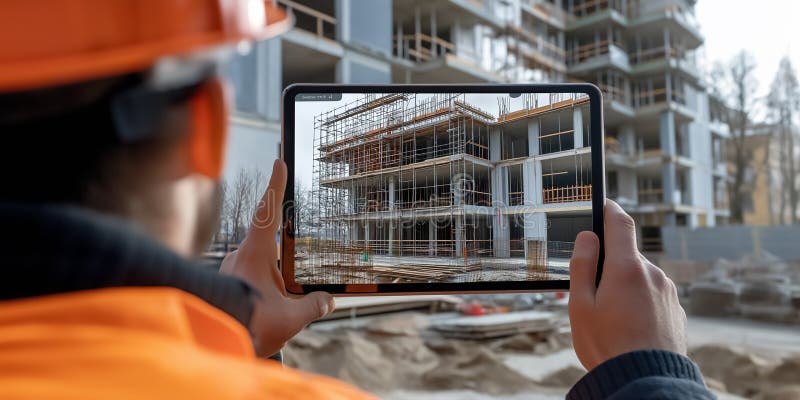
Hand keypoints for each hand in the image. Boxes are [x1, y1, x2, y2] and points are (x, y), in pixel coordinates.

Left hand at [220, 160, 333, 356]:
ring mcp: (227, 271)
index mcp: (254, 254)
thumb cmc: (247, 326)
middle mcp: (237, 256)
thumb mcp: (289, 318)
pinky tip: (261, 317)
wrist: (208, 345)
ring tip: (271, 317)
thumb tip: (328, 300)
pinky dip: (258, 295)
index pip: (267, 212)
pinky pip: (246, 283)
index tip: (278, 161)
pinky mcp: (221, 287)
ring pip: (256, 270)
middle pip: (266, 248)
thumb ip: (312, 307)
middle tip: (283, 295)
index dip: (274, 185)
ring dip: (268, 288)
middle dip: (279, 270)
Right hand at [568, 200, 686, 370]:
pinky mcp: (676, 311)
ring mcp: (668, 293)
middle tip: (590, 294)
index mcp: (626, 267)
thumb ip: (582, 266)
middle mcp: (653, 274)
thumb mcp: (580, 305)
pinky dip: (639, 305)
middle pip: (626, 256)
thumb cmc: (607, 345)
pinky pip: (653, 298)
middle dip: (608, 266)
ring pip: (640, 279)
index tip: (601, 205)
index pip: (620, 222)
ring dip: (624, 288)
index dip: (608, 209)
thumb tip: (588, 237)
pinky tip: (629, 330)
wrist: (645, 381)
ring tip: (610, 322)